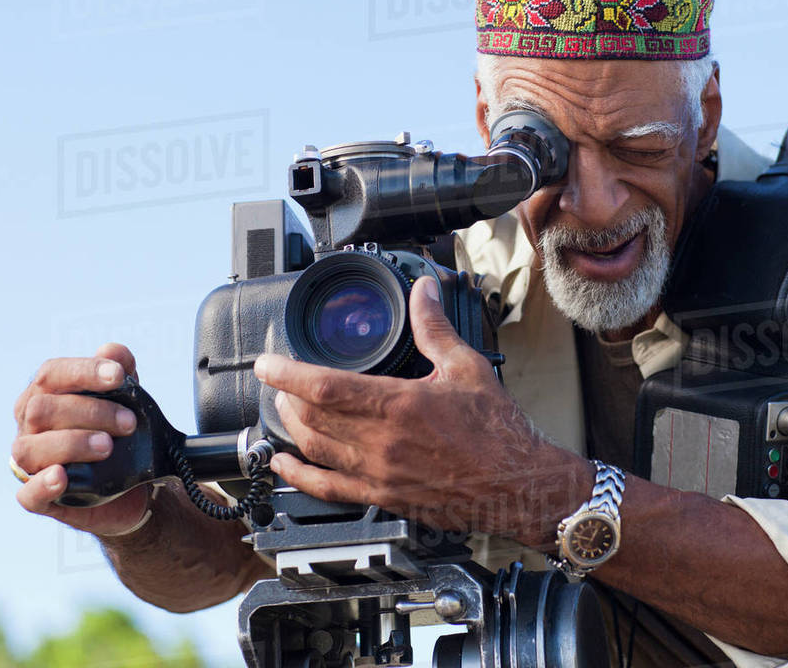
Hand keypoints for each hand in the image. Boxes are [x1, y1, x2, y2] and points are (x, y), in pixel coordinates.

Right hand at [12, 343, 150, 537]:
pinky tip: (62, 476)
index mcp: (45, 396)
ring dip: (72, 443)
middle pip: (41, 409)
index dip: (83, 371)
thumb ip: (121, 372)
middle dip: (90, 411)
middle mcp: (30, 427)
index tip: (118, 375)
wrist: (133, 486)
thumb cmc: (118, 433)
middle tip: (129, 422)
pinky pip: (27, 494)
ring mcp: (30, 464)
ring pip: (30, 448)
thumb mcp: (126, 399)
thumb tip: (112, 351)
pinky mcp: (39, 499)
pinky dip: (43, 484)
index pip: (51, 374)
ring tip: (107, 446)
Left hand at [256, 277, 592, 547]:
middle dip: (288, 394)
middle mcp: (381, 442)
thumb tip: (424, 290)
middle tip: (282, 379)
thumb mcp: (466, 368)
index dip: (288, 373)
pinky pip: (328, 489)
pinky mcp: (383, 496)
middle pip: (311, 417)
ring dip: (292, 426)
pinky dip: (298, 475)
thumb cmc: (499, 432)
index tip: (268, 362)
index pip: (324, 386)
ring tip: (287, 407)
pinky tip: (285, 463)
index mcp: (399, 405)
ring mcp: (378, 474)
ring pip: (315, 449)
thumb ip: (434, 327)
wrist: (519, 485)